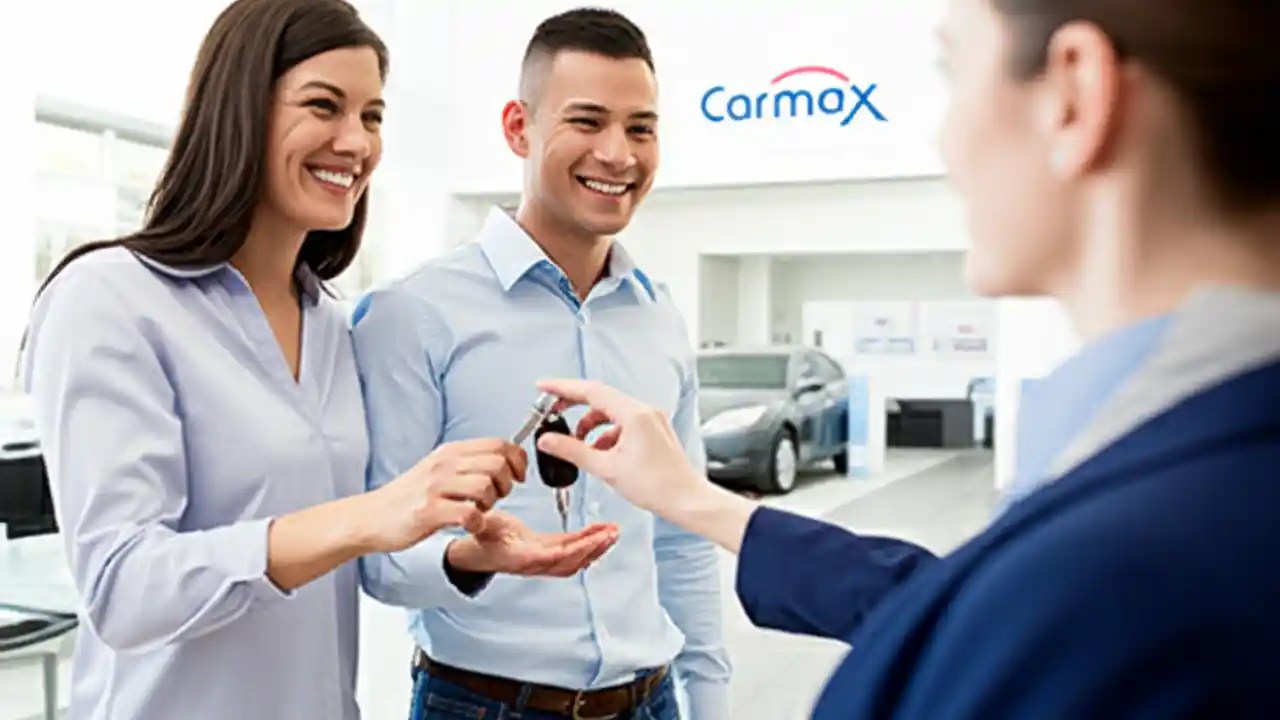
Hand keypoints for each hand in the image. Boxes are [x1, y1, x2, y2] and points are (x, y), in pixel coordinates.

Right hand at [361, 439, 526, 552]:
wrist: (371, 517)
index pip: (499, 444)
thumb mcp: (439, 469)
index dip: (517, 461)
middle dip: (506, 485)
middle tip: (495, 499)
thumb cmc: (409, 497)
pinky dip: (476, 524)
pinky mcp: (429, 511)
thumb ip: (469, 463)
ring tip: (477, 512)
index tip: (518, 477)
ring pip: (486, 487)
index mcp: (451, 452)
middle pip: (497, 465)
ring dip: (490, 505)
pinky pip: (469, 514)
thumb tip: (505, 460)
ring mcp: (435, 487)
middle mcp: (444, 464)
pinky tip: (468, 526)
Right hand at [446, 510, 618, 575]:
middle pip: (570, 560)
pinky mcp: (545, 552)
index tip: (591, 539)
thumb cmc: (477, 540)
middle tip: (611, 533)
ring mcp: (542, 560)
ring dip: (595, 547)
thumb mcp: (479, 528)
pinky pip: (570, 551)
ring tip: (612, 532)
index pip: (553, 556)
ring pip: (574, 559)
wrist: (472, 553)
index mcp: (521, 557)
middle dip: (593, 548)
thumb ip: (481, 525)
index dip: (574, 549)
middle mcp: (535, 563)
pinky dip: (587, 542)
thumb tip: (476, 519)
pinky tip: (600, 531)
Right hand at [531, 379, 703, 515]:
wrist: (686, 500)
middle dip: (575, 406)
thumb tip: (549, 440)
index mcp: (634, 414)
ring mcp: (652, 421)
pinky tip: (599, 452)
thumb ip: (573, 451)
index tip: (544, 386)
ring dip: (591, 425)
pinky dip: (607, 434)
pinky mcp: (654, 432)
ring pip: (612, 413)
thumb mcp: (606, 468)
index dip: (564, 388)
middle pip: (601, 399)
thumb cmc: (657, 486)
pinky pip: (624, 425)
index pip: (591, 391)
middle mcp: (645, 411)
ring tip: (577, 443)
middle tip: (553, 412)